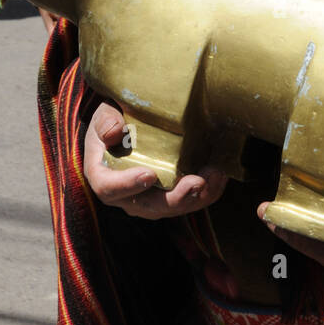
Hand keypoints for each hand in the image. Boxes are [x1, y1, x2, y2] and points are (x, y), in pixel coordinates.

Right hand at [83, 102, 227, 217]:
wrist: (124, 129)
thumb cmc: (113, 121)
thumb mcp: (104, 115)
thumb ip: (106, 122)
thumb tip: (113, 131)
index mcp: (103, 176)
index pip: (109, 187)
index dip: (128, 184)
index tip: (149, 175)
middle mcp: (125, 196)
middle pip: (149, 206)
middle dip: (175, 198)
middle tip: (196, 183)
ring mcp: (149, 200)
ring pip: (173, 208)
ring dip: (197, 197)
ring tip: (215, 176)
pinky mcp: (169, 197)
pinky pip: (189, 202)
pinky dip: (207, 193)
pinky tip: (220, 176)